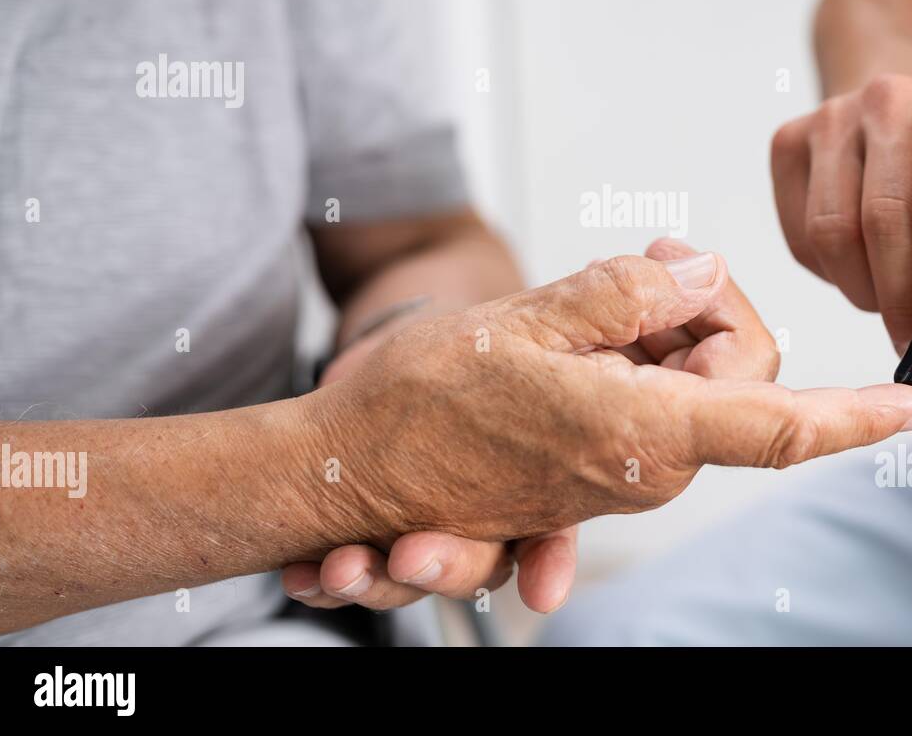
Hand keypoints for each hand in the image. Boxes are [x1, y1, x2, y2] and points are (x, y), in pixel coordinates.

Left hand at [289, 300, 577, 613]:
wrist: (402, 350)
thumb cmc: (474, 352)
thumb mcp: (519, 347)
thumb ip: (549, 356)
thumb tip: (609, 317)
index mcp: (533, 489)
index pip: (550, 540)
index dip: (549, 569)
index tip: (544, 595)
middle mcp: (479, 526)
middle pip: (474, 570)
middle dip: (441, 570)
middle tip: (411, 556)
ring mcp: (420, 533)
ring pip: (406, 581)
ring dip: (372, 582)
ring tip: (341, 568)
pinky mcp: (362, 532)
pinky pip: (346, 576)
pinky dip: (320, 581)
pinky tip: (302, 575)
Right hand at [296, 239, 911, 556]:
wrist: (354, 467)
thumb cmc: (425, 399)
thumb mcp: (530, 320)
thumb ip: (629, 294)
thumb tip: (699, 271)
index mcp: (643, 435)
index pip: (777, 426)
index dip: (855, 416)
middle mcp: (649, 465)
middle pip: (737, 372)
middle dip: (705, 309)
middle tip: (639, 267)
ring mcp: (625, 473)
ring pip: (696, 379)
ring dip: (658, 328)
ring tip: (578, 314)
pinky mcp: (599, 468)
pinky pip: (652, 395)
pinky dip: (633, 354)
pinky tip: (577, 341)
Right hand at [770, 73, 911, 352]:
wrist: (896, 113)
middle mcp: (892, 102)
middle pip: (884, 215)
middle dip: (901, 294)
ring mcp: (833, 119)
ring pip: (834, 233)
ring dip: (863, 289)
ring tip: (887, 301)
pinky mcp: (789, 143)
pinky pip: (801, 236)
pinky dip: (831, 273)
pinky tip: (857, 268)